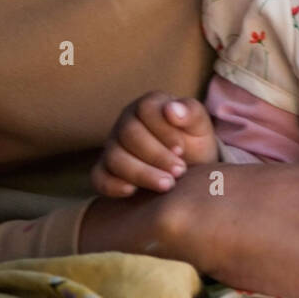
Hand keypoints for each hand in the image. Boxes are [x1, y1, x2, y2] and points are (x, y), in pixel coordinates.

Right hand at [91, 91, 217, 196]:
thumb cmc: (193, 143)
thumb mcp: (199, 127)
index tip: (181, 149)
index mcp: (149, 106)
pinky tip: (133, 191)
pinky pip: (99, 177)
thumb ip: (191, 113)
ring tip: (167, 185)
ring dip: (142, 173)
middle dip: (156, 155)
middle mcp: (126, 122)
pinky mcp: (106, 170)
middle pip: (129, 134)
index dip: (163, 130)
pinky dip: (113, 184)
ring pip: (115, 157)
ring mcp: (113, 146)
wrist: (188, 170)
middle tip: (180, 171)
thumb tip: (172, 109)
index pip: (146, 109)